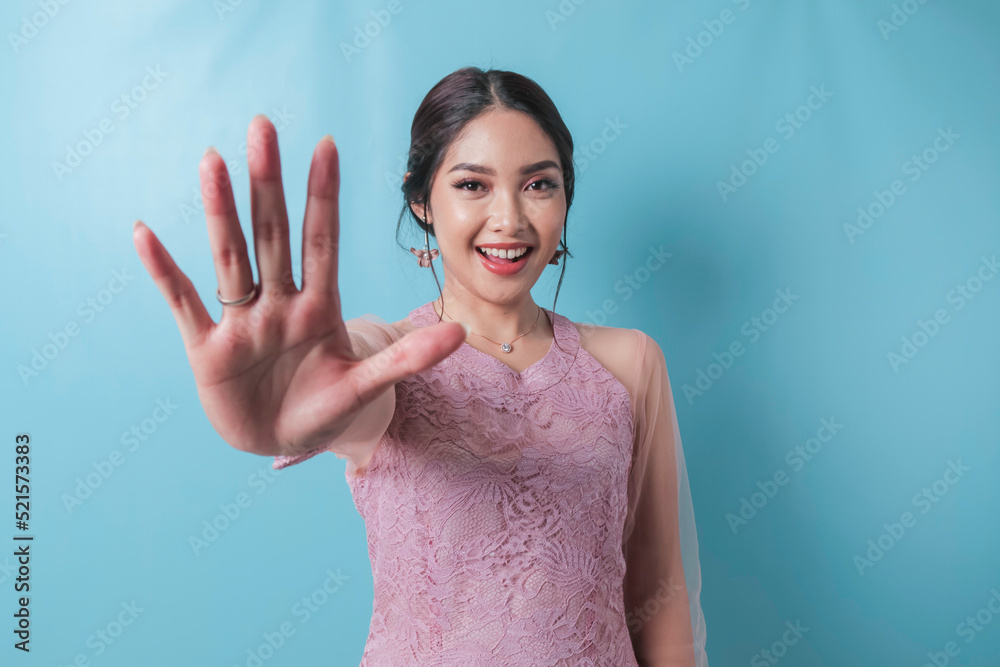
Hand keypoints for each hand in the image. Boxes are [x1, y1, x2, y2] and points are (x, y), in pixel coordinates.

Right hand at [132, 115, 464, 456]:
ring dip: (220, 212)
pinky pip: (183, 303)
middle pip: (273, 235)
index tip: (327, 147)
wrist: (281, 442)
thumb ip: (408, 359)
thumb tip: (463, 333)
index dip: (324, 197)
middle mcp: (279, 303)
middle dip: (268, 184)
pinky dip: (164, 272)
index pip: (323, 242)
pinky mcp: (208, 349)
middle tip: (262, 127)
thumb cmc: (325, 408)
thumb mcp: (367, 385)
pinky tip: (145, 234)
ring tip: (212, 161)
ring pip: (230, 258)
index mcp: (320, 307)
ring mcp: (242, 322)